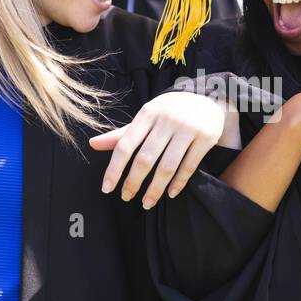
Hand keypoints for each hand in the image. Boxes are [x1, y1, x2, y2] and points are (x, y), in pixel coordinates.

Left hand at [89, 90, 226, 207]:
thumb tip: (92, 144)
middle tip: (127, 197)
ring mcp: (187, 129)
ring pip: (167, 166)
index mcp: (147, 113)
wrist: (207, 98)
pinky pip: (189, 166)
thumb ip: (121, 134)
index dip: (114, 169)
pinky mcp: (205, 138)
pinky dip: (178, 183)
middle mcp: (166, 120)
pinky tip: (170, 194)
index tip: (107, 188)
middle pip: (145, 158)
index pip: (125, 145)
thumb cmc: (169, 112)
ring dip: (155, 188)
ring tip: (147, 203)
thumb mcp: (146, 117)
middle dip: (133, 182)